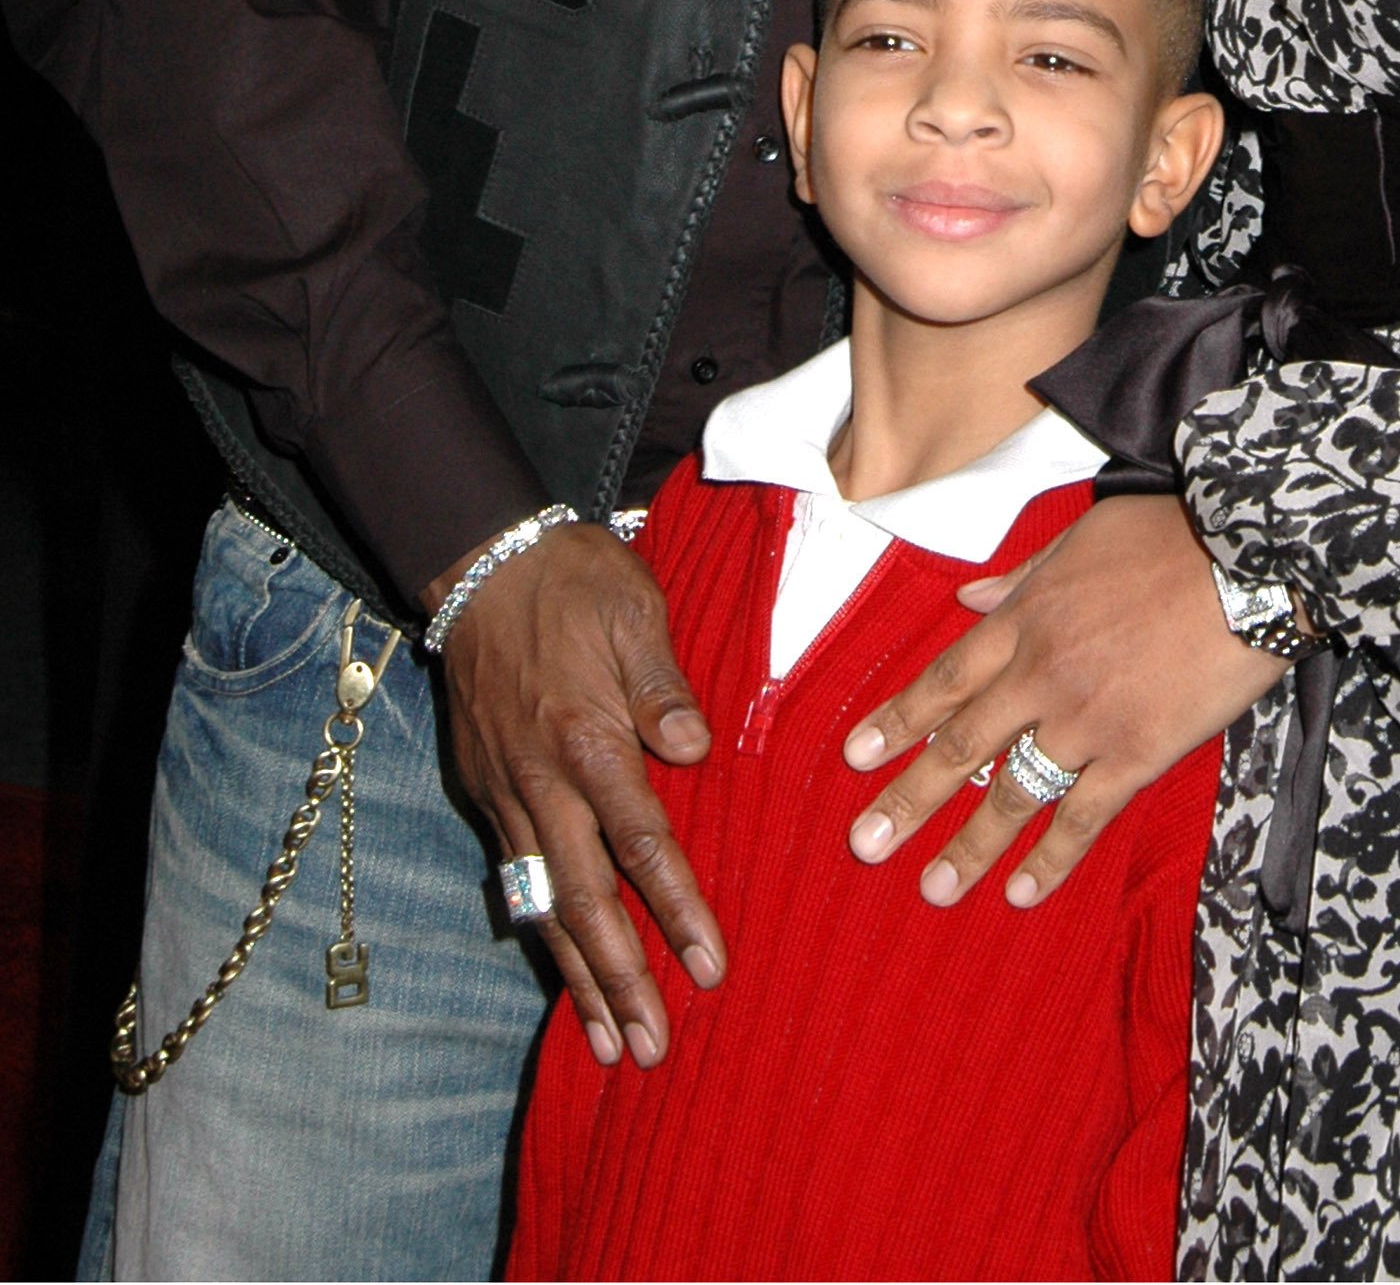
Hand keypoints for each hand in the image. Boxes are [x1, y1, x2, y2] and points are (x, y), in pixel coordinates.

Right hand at [434, 522, 720, 1066]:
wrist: (480, 562)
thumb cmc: (573, 580)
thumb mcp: (634, 612)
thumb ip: (665, 687)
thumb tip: (697, 751)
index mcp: (588, 741)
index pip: (641, 845)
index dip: (676, 911)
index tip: (708, 966)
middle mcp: (541, 784)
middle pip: (584, 903)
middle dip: (621, 980)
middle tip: (652, 1047)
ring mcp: (506, 795)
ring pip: (542, 906)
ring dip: (577, 979)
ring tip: (610, 1044)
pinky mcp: (485, 792)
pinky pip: (517, 880)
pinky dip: (540, 934)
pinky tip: (562, 972)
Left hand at [840, 495, 1285, 908]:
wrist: (1251, 560)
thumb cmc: (1173, 534)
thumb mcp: (1082, 537)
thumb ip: (1020, 577)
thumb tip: (967, 599)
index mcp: (1025, 618)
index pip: (944, 679)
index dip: (897, 722)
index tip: (855, 760)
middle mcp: (1042, 674)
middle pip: (962, 744)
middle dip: (909, 799)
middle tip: (865, 845)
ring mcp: (1088, 719)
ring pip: (1014, 791)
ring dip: (969, 845)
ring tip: (934, 888)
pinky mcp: (1138, 753)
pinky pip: (1083, 815)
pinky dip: (1051, 857)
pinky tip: (1023, 891)